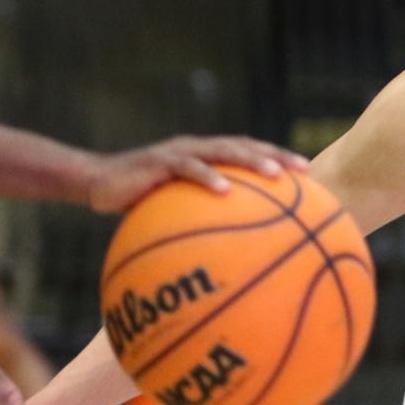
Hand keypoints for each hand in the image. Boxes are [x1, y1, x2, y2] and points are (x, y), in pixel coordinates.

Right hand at [87, 136, 308, 212]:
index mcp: (205, 157)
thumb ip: (201, 223)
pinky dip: (207, 177)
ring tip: (275, 175)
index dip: (278, 158)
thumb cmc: (139, 205)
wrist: (95, 185)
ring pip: (222, 151)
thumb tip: (233, 258)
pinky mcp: (158, 162)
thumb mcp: (174, 212)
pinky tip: (224, 191)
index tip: (309, 173)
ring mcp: (178, 152)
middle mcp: (197, 149)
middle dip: (275, 155)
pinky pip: (187, 168)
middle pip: (244, 146)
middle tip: (304, 169)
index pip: (248, 152)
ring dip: (251, 161)